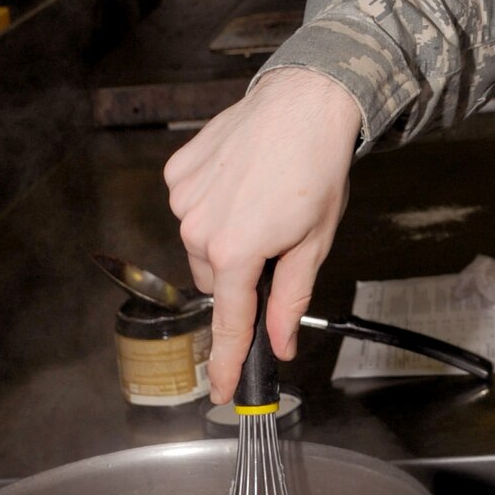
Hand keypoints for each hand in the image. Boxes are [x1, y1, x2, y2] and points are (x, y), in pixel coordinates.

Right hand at [163, 67, 362, 400]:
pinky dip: (214, 203)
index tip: (222, 391)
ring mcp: (183, 198)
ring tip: (263, 200)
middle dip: (243, 274)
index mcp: (236, 251)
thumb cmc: (317, 168)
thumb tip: (282, 343)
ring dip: (227, 236)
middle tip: (277, 242)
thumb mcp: (314, 243)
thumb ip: (291, 299)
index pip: (230, 323)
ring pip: (201, 243)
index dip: (228, 361)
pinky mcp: (177, 172)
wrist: (305, 103)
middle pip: (218, 279)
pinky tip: (243, 180)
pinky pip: (192, 205)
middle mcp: (198, 228)